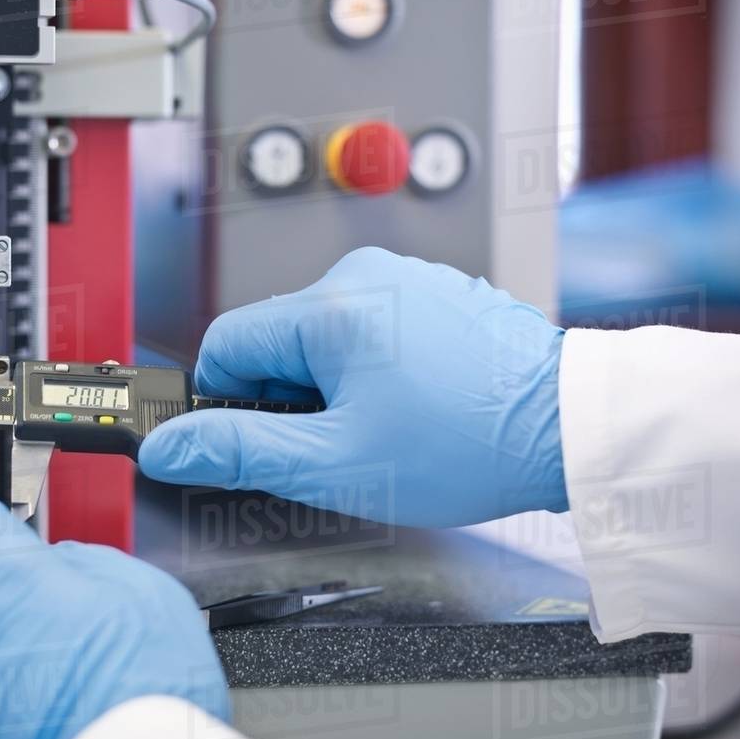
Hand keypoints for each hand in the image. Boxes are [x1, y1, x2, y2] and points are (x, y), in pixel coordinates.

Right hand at [139, 247, 567, 526]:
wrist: (569, 426)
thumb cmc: (469, 444)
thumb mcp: (339, 464)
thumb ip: (243, 451)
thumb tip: (169, 445)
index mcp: (330, 307)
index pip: (227, 344)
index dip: (230, 403)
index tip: (261, 439)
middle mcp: (364, 274)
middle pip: (277, 339)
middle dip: (291, 398)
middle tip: (342, 441)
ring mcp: (406, 276)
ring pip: (325, 334)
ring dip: (336, 385)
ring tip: (390, 424)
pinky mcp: (435, 289)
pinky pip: (373, 325)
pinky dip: (376, 367)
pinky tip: (416, 403)